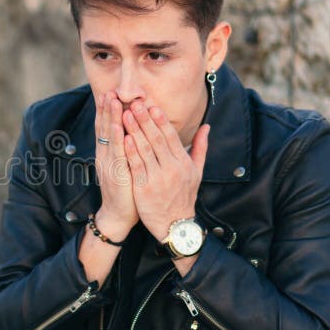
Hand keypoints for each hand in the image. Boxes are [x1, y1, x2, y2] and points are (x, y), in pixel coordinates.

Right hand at [94, 91, 138, 234]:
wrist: (118, 215)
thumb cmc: (126, 191)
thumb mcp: (124, 166)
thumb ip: (125, 149)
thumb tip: (130, 133)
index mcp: (108, 153)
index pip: (105, 127)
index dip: (106, 111)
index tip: (109, 93)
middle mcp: (105, 156)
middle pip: (103, 127)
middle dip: (106, 108)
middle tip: (108, 90)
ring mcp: (109, 165)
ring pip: (108, 137)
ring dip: (110, 118)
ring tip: (112, 101)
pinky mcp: (116, 175)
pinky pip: (118, 154)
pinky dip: (117, 140)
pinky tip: (118, 127)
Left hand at [122, 101, 209, 241]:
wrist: (175, 225)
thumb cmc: (184, 196)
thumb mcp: (197, 172)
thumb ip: (200, 148)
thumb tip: (206, 126)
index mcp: (184, 163)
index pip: (171, 137)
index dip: (160, 120)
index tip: (152, 105)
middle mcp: (172, 169)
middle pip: (157, 140)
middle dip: (145, 120)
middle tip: (134, 104)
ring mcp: (158, 179)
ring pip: (145, 150)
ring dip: (134, 131)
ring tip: (124, 115)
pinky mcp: (144, 189)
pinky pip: (136, 166)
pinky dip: (130, 152)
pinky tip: (124, 139)